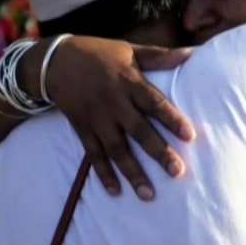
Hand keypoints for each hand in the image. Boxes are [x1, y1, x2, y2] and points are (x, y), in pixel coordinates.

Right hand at [42, 36, 194, 199]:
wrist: (54, 61)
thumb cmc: (98, 54)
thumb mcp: (129, 50)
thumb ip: (159, 56)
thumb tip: (191, 54)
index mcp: (129, 82)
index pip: (154, 103)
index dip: (172, 119)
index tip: (190, 136)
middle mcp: (114, 103)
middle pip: (139, 131)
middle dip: (158, 153)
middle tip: (177, 172)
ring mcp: (97, 119)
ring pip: (117, 150)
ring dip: (133, 173)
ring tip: (149, 195)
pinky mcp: (82, 130)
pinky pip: (94, 155)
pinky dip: (104, 174)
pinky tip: (116, 192)